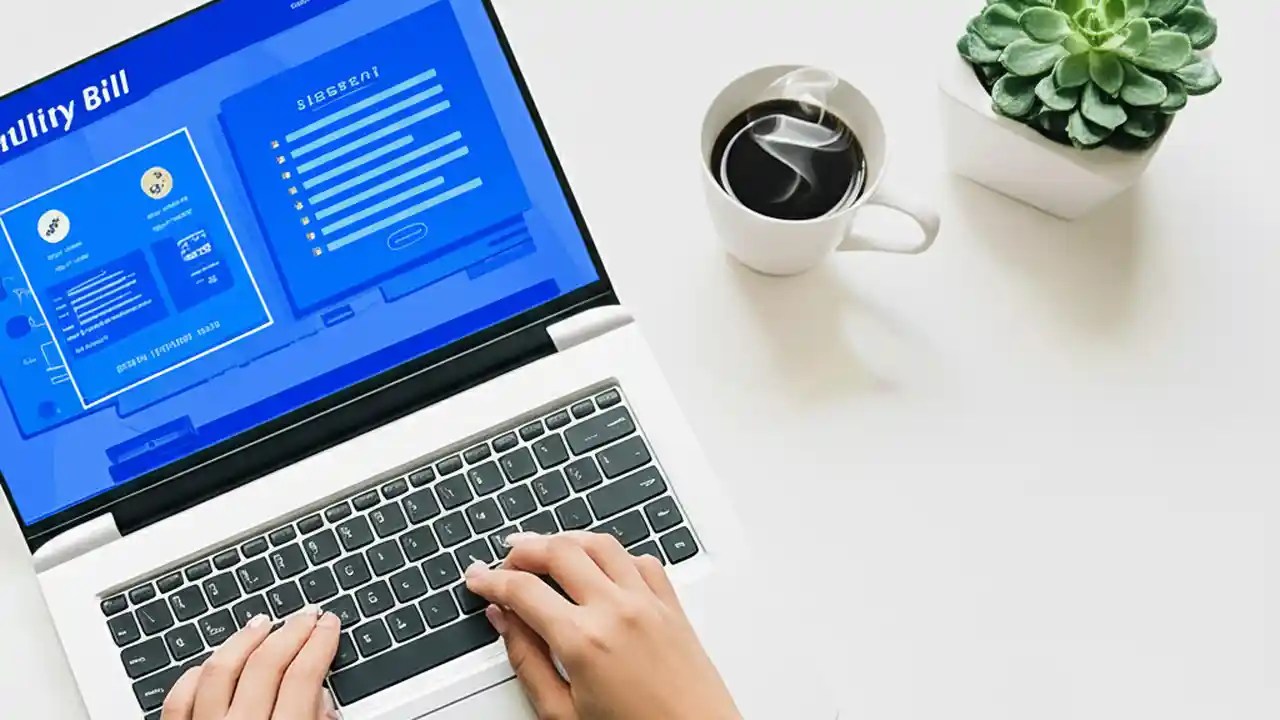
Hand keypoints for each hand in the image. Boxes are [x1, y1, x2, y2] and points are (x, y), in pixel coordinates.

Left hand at [161, 607, 340, 719]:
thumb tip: (322, 700)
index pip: (304, 676)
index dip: (321, 643)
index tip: (329, 624)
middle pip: (266, 665)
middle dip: (292, 632)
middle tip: (307, 615)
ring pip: (219, 670)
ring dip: (244, 640)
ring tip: (263, 622)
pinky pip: (179, 699)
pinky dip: (194, 675)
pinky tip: (212, 662)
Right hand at [465, 532, 740, 719]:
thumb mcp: (563, 714)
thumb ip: (527, 662)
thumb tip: (504, 621)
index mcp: (583, 640)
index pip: (523, 590)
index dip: (492, 579)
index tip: (478, 578)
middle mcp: (617, 610)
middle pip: (559, 551)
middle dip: (524, 549)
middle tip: (506, 560)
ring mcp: (648, 603)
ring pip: (600, 543)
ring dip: (566, 540)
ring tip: (546, 549)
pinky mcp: (672, 606)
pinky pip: (640, 560)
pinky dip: (614, 554)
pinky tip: (601, 565)